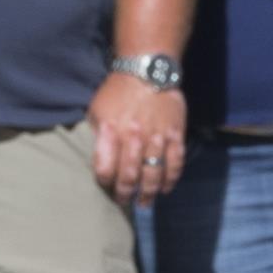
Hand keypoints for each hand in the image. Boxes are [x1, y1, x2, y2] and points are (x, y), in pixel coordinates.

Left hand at [87, 70, 186, 209]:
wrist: (147, 69)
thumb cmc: (117, 90)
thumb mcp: (96, 110)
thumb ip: (97, 137)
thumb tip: (100, 161)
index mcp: (111, 132)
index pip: (105, 170)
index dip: (105, 183)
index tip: (107, 188)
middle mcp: (133, 138)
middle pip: (129, 177)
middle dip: (125, 194)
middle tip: (124, 202)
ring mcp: (157, 137)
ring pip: (153, 174)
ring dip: (149, 193)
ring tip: (145, 203)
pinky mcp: (175, 134)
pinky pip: (175, 163)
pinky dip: (171, 179)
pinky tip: (165, 189)